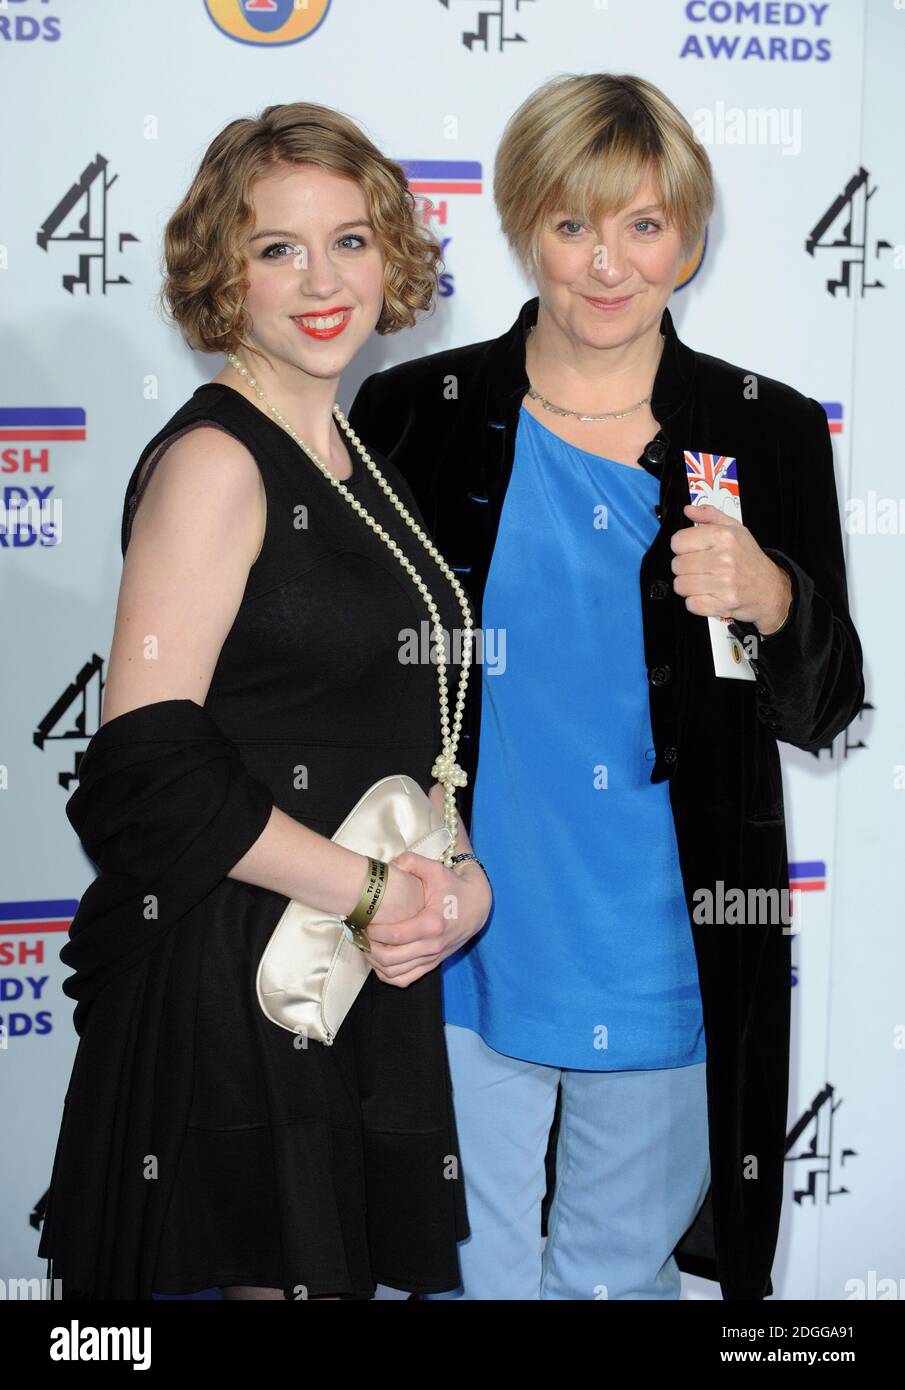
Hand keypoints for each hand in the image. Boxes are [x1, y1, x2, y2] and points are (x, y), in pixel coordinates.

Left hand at [364, 849, 491, 987]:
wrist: (478, 905)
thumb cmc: (454, 887)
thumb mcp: (435, 869)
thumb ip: (411, 862)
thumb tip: (388, 866)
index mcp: (433, 923)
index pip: (395, 936)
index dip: (374, 931)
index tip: (363, 920)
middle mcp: (433, 945)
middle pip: (391, 958)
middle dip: (369, 948)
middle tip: (359, 934)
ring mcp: (433, 957)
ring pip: (395, 973)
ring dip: (375, 963)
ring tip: (365, 946)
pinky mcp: (432, 964)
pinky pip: (405, 979)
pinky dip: (387, 974)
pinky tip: (378, 960)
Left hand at [672, 503, 792, 634]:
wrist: (769, 588)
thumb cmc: (750, 559)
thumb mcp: (735, 529)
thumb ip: (710, 516)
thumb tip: (689, 509)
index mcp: (724, 536)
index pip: (678, 541)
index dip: (682, 546)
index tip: (691, 550)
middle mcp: (724, 559)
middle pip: (677, 564)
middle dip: (685, 567)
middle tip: (700, 568)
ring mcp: (723, 583)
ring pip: (680, 585)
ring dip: (688, 585)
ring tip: (703, 581)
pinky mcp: (722, 604)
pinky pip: (690, 604)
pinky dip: (696, 601)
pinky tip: (708, 594)